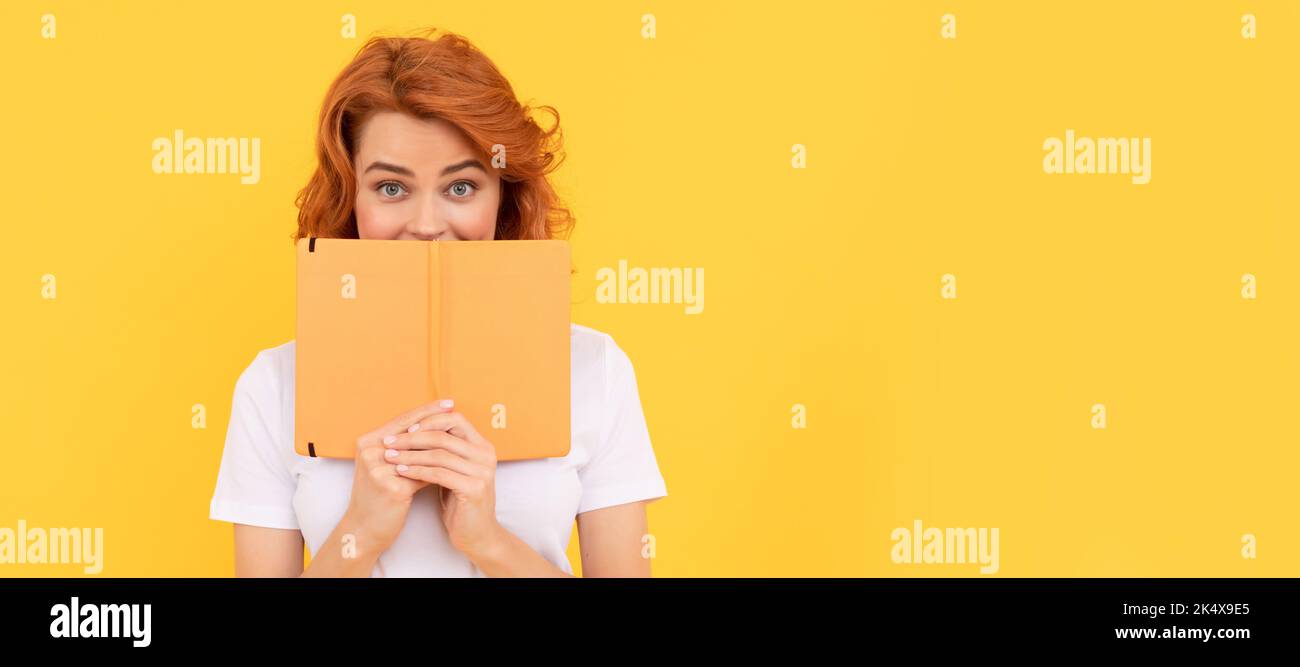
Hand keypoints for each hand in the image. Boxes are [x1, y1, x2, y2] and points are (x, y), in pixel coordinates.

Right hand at [346, 399, 456, 552]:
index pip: (402, 420)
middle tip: (458, 411)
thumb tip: (433, 426)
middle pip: (411, 430)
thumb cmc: (378, 494)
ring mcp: (379, 470)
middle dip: (436, 420)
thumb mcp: (384, 464)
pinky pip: (423, 475)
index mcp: (367, 442)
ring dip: (441, 445)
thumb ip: (403, 446)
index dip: (426, 410)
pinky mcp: (392, 489)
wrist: (364, 528)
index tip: (448, 402)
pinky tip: (453, 466)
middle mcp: (370, 452)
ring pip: (420, 453)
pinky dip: (438, 470)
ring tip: (462, 438)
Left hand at [381, 408, 502, 558]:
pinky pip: (439, 474)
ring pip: (439, 454)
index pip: (456, 419)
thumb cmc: (460, 501)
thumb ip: (444, 450)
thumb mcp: (454, 470)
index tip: (405, 428)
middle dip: (412, 437)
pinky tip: (401, 472)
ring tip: (390, 457)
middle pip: (444, 435)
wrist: (477, 534)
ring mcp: (482, 472)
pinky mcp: (474, 488)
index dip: (429, 420)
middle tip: (389, 442)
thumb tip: (415, 427)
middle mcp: (486, 455)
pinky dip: (417, 471)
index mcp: (482, 446)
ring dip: (410, 454)